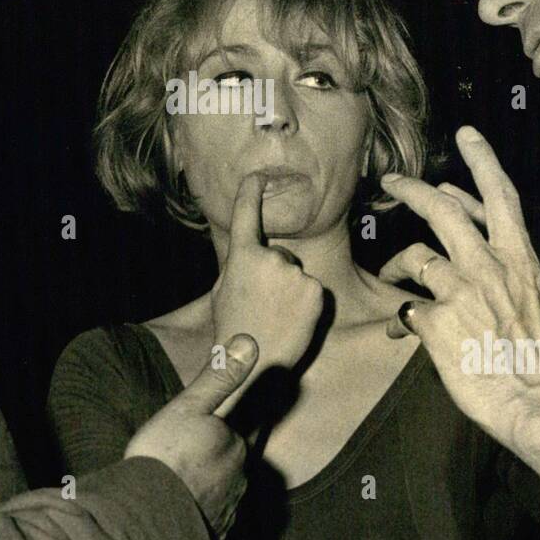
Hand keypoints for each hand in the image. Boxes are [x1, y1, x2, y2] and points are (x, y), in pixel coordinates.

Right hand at [124, 334, 257, 539]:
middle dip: (209, 460)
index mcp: (235, 444)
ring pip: (220, 491)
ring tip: (176, 486)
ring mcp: (228, 509)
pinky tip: (178, 512)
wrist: (146, 518)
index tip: (192, 437)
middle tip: (178, 460)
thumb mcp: (188, 407)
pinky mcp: (214, 535)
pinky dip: (197, 513)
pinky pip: (210, 519)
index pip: (233, 432)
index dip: (213, 432)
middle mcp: (240, 478)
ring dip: (204, 488)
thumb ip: (219, 377)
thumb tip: (250, 341)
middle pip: (227, 462)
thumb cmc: (164, 457)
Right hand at [209, 172, 324, 413]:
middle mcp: (271, 257)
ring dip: (290, 289)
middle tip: (261, 303)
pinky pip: (311, 289)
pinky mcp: (316, 291)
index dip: (251, 192)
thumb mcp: (223, 289)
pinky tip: (291, 320)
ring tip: (275, 315)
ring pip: (296, 274)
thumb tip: (249, 255)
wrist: (253, 363)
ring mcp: (296, 274)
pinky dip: (305, 303)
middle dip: (273, 273)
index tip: (257, 176)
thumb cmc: (233, 327)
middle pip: (279, 255)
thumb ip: (238, 265)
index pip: (247, 214)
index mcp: (243, 255)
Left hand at [378, 126, 539, 464]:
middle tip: (392, 181)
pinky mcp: (435, 320)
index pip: (501, 194)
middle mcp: (490, 264)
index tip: (467, 135)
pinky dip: (400, 320)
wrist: (539, 403)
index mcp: (523, 258)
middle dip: (411, 189)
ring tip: (388, 273)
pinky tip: (400, 332)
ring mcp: (460, 289)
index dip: (482, 160)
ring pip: (414, 254)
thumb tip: (539, 258)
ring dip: (394, 262)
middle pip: (442, 209)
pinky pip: (405, 308)